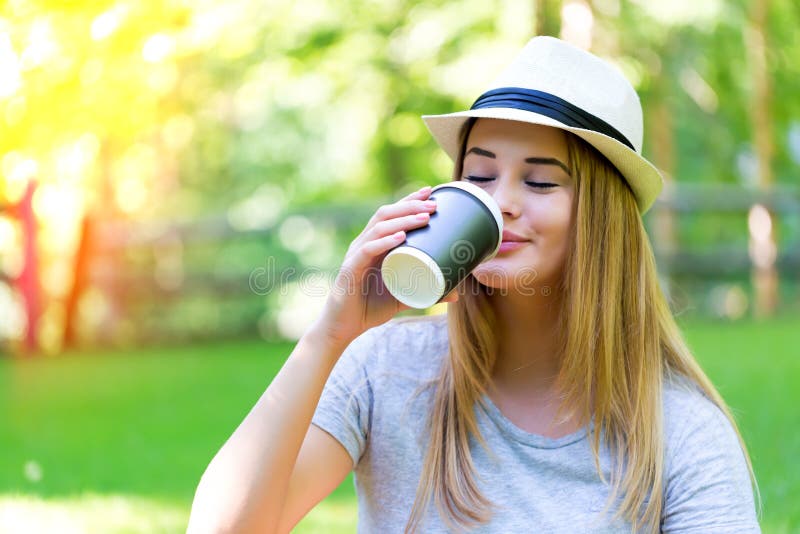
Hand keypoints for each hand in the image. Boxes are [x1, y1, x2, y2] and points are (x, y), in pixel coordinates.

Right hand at [310, 185, 458, 346]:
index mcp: (374, 245)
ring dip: (403, 220)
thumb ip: (428, 293)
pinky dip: (385, 241)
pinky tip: (400, 237)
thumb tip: (457, 293)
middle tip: (434, 203)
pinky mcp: (350, 269)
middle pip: (386, 214)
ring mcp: (356, 255)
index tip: (431, 191)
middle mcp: (364, 244)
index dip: (409, 200)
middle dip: (410, 205)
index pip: (392, 214)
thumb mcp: (405, 298)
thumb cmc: (370, 308)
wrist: (343, 328)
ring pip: (378, 228)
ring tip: (424, 218)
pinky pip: (367, 250)